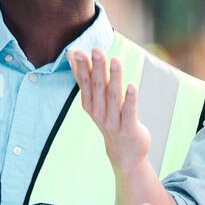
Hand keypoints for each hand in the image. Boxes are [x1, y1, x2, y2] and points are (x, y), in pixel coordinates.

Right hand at [69, 47, 150, 172]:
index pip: (84, 84)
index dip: (81, 68)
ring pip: (113, 97)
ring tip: (115, 61)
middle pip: (98, 88)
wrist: (124, 153)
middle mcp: (99, 113)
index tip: (77, 51)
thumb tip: (73, 56)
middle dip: (97, 68)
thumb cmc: (110, 120)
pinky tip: (132, 85)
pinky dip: (130, 99)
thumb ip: (87, 79)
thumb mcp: (96, 101)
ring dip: (114, 78)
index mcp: (90, 105)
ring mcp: (113, 122)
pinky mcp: (128, 128)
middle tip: (97, 51)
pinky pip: (129, 112)